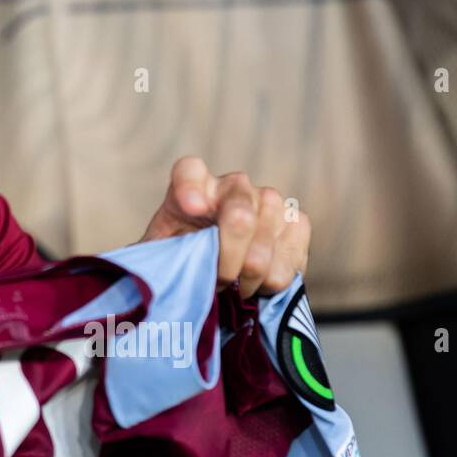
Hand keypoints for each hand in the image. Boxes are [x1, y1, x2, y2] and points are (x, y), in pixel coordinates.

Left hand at [139, 156, 309, 298]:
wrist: (217, 262)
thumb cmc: (183, 254)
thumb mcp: (161, 253)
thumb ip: (158, 255)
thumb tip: (162, 273)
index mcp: (192, 180)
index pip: (189, 171)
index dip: (190, 188)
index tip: (190, 207)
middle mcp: (234, 183)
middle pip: (239, 219)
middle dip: (224, 265)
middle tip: (216, 283)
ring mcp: (270, 199)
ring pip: (262, 254)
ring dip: (245, 282)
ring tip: (235, 284)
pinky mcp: (297, 222)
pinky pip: (287, 265)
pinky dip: (269, 285)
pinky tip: (257, 281)